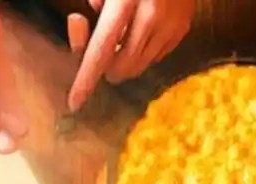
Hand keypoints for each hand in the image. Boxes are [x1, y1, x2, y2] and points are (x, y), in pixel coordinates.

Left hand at [67, 0, 194, 111]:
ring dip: (122, 62)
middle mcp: (152, 18)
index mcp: (128, 1)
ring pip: (139, 66)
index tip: (74, 102)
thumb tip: (90, 17)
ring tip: (117, 37)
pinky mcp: (182, 29)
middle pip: (121, 66)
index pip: (102, 51)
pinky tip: (137, 31)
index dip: (86, 79)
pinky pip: (156, 55)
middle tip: (94, 48)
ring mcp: (171, 26)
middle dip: (104, 68)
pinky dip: (141, 53)